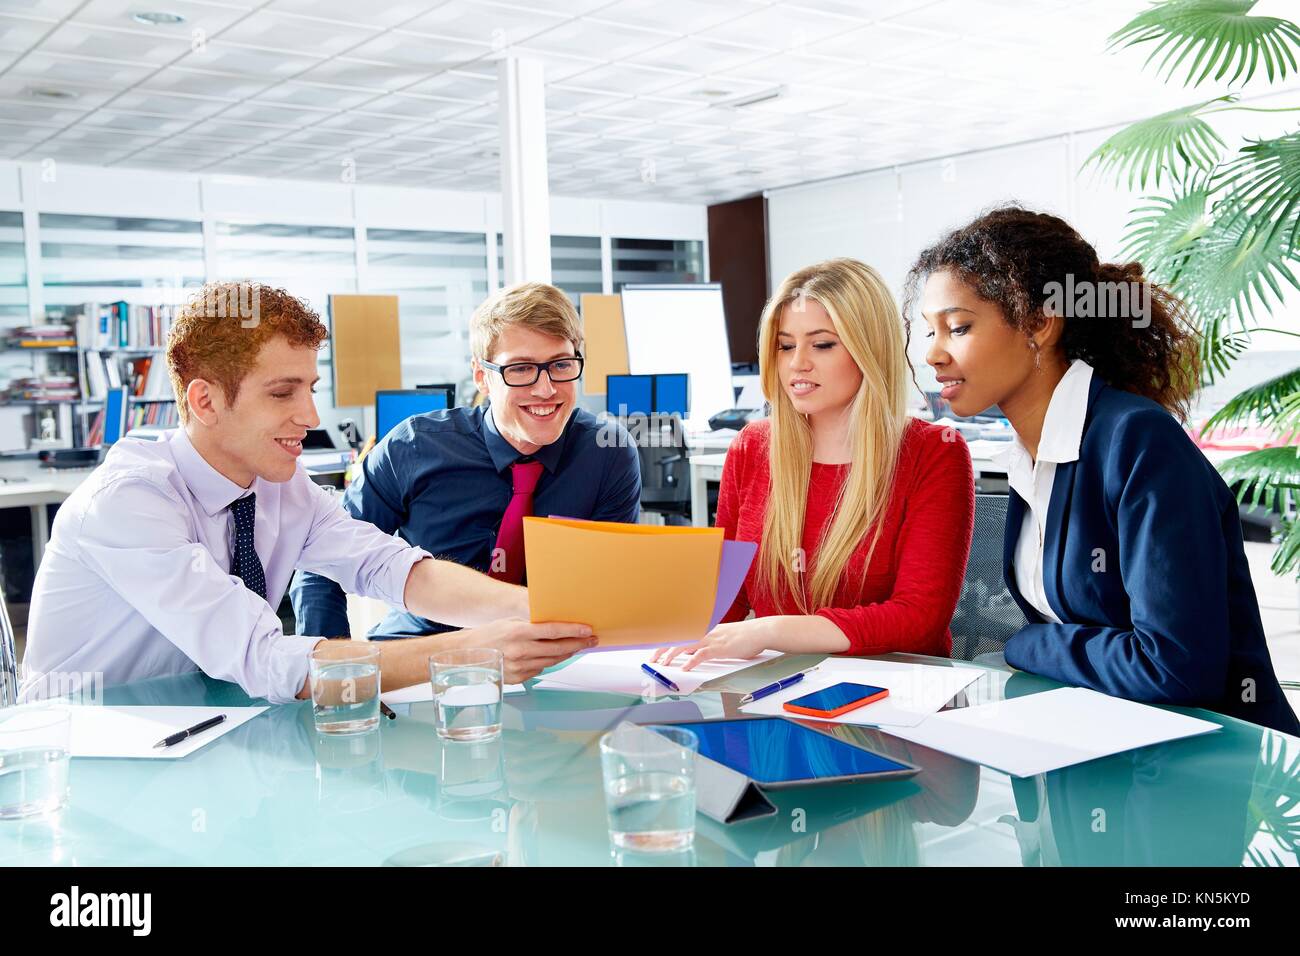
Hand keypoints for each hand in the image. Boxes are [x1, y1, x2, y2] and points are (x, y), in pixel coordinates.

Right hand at [460, 619, 595, 683]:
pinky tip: (555, 656)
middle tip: (591, 640)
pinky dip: (549, 661)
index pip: (552, 631)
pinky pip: (540, 669)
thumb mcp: (510, 623)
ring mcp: (519, 667)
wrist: (466, 656)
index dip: (573, 631)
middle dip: (577, 643)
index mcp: (518, 632)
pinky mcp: (518, 678)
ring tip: (578, 646)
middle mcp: (520, 651)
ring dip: (567, 653)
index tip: (587, 629)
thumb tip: (556, 627)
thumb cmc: (488, 635)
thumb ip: (532, 625)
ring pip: (551, 660)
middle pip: (557, 648)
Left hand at [649, 621, 768, 671]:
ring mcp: (711, 639)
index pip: (680, 632)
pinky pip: (701, 655)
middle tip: (652, 659)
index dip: (665, 639)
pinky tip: (685, 668)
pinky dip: (691, 662)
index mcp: (703, 628)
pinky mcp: (719, 648)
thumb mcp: (721, 637)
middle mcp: (704, 632)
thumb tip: (692, 651)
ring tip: (663, 664)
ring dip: (671, 654)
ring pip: (685, 644)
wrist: (760, 631)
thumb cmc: (744, 636)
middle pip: (677, 637)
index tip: (654, 648)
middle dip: (661, 647)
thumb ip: (706, 642)